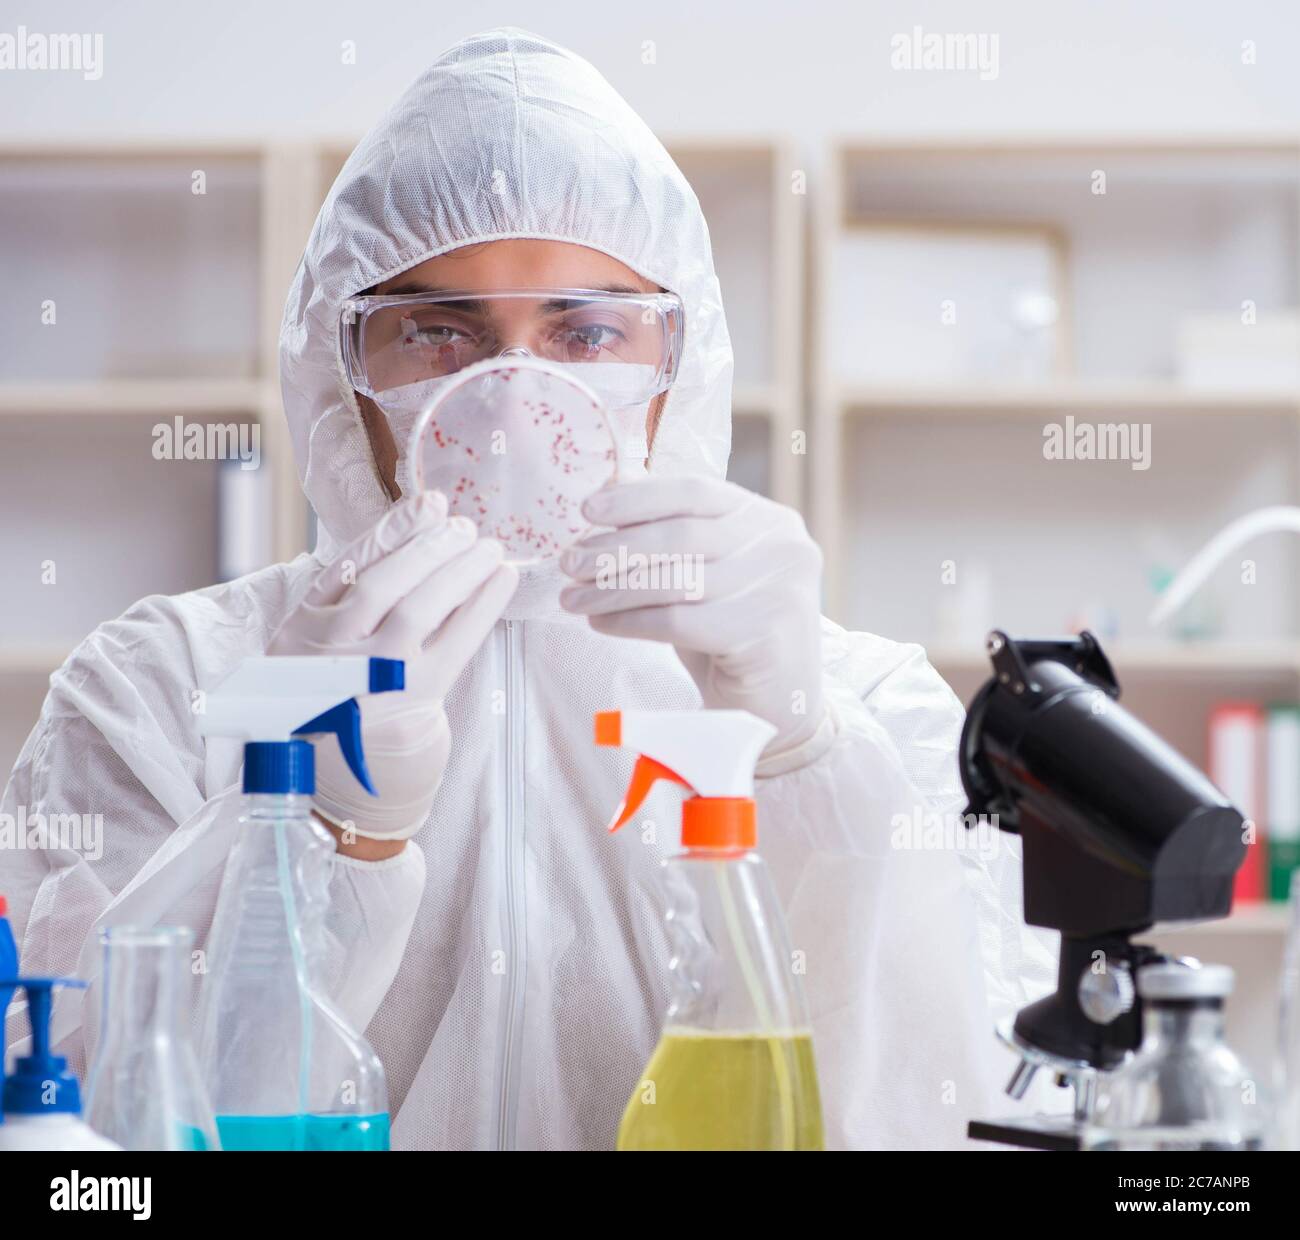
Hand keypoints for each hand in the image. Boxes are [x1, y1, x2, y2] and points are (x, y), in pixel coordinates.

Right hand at [268, 491, 516, 839]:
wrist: (336, 773)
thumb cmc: (333, 686)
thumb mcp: (318, 633)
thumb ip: (356, 574)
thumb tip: (424, 511)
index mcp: (302, 630)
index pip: (348, 568)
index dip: (396, 532)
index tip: (433, 505)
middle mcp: (332, 653)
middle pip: (386, 585)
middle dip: (433, 548)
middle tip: (468, 528)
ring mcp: (375, 679)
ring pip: (419, 609)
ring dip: (460, 571)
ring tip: (489, 549)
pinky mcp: (415, 700)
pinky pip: (456, 643)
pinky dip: (483, 606)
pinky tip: (502, 581)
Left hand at [559, 477, 825, 757]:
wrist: (772, 711)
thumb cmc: (731, 637)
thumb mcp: (706, 577)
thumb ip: (672, 541)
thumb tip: (605, 502)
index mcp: (770, 520)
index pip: (696, 491)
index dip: (637, 498)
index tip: (588, 510)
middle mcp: (783, 546)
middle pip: (681, 534)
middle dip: (615, 549)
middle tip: (569, 563)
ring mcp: (780, 589)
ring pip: (674, 580)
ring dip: (612, 590)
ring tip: (574, 599)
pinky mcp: (764, 633)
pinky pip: (677, 621)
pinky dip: (630, 622)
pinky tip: (601, 624)